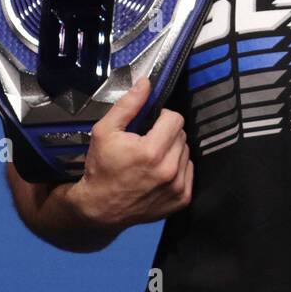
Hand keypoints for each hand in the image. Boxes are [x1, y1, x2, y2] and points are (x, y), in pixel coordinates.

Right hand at [71, 76, 193, 230]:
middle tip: (147, 142)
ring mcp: (177, 187)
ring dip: (173, 150)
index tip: (148, 125)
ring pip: (186, 152)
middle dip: (167, 134)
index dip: (161, 117)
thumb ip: (128, 105)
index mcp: (152, 151)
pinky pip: (189, 171)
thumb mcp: (105, 131)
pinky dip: (177, 168)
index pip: (175, 119)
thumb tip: (146, 83)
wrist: (101, 208)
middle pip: (181, 135)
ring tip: (152, 159)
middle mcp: (169, 170)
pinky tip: (159, 173)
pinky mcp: (182, 199)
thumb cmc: (101, 167)